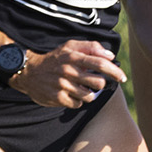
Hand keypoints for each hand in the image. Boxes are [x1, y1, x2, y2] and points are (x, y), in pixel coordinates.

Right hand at [10, 39, 126, 108]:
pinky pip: (77, 104)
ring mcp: (62, 85)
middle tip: (93, 82)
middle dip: (100, 84)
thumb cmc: (55, 59)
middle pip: (98, 83)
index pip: (100, 64)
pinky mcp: (57, 98)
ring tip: (80, 88)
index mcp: (73, 57)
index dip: (115, 71)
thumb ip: (91, 47)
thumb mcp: (70, 47)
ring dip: (88, 94)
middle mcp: (68, 71)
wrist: (28, 71)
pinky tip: (70, 94)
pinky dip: (77, 101)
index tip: (123, 77)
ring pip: (89, 96)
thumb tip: (111, 56)